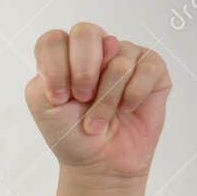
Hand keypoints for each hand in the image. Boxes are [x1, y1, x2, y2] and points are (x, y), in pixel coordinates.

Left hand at [26, 21, 171, 182]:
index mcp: (61, 58)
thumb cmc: (71, 135)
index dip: (55, 67)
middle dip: (83, 70)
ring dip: (107, 100)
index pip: (53, 40)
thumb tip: (105, 45)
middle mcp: (93, 51)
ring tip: (100, 121)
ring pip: (118, 60)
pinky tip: (127, 110)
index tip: (58, 98)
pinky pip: (147, 68)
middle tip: (82, 98)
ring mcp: (124, 56)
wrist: (100, 163)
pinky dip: (134, 95)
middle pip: (86, 32)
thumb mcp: (44, 105)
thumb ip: (55, 69)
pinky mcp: (152, 67)